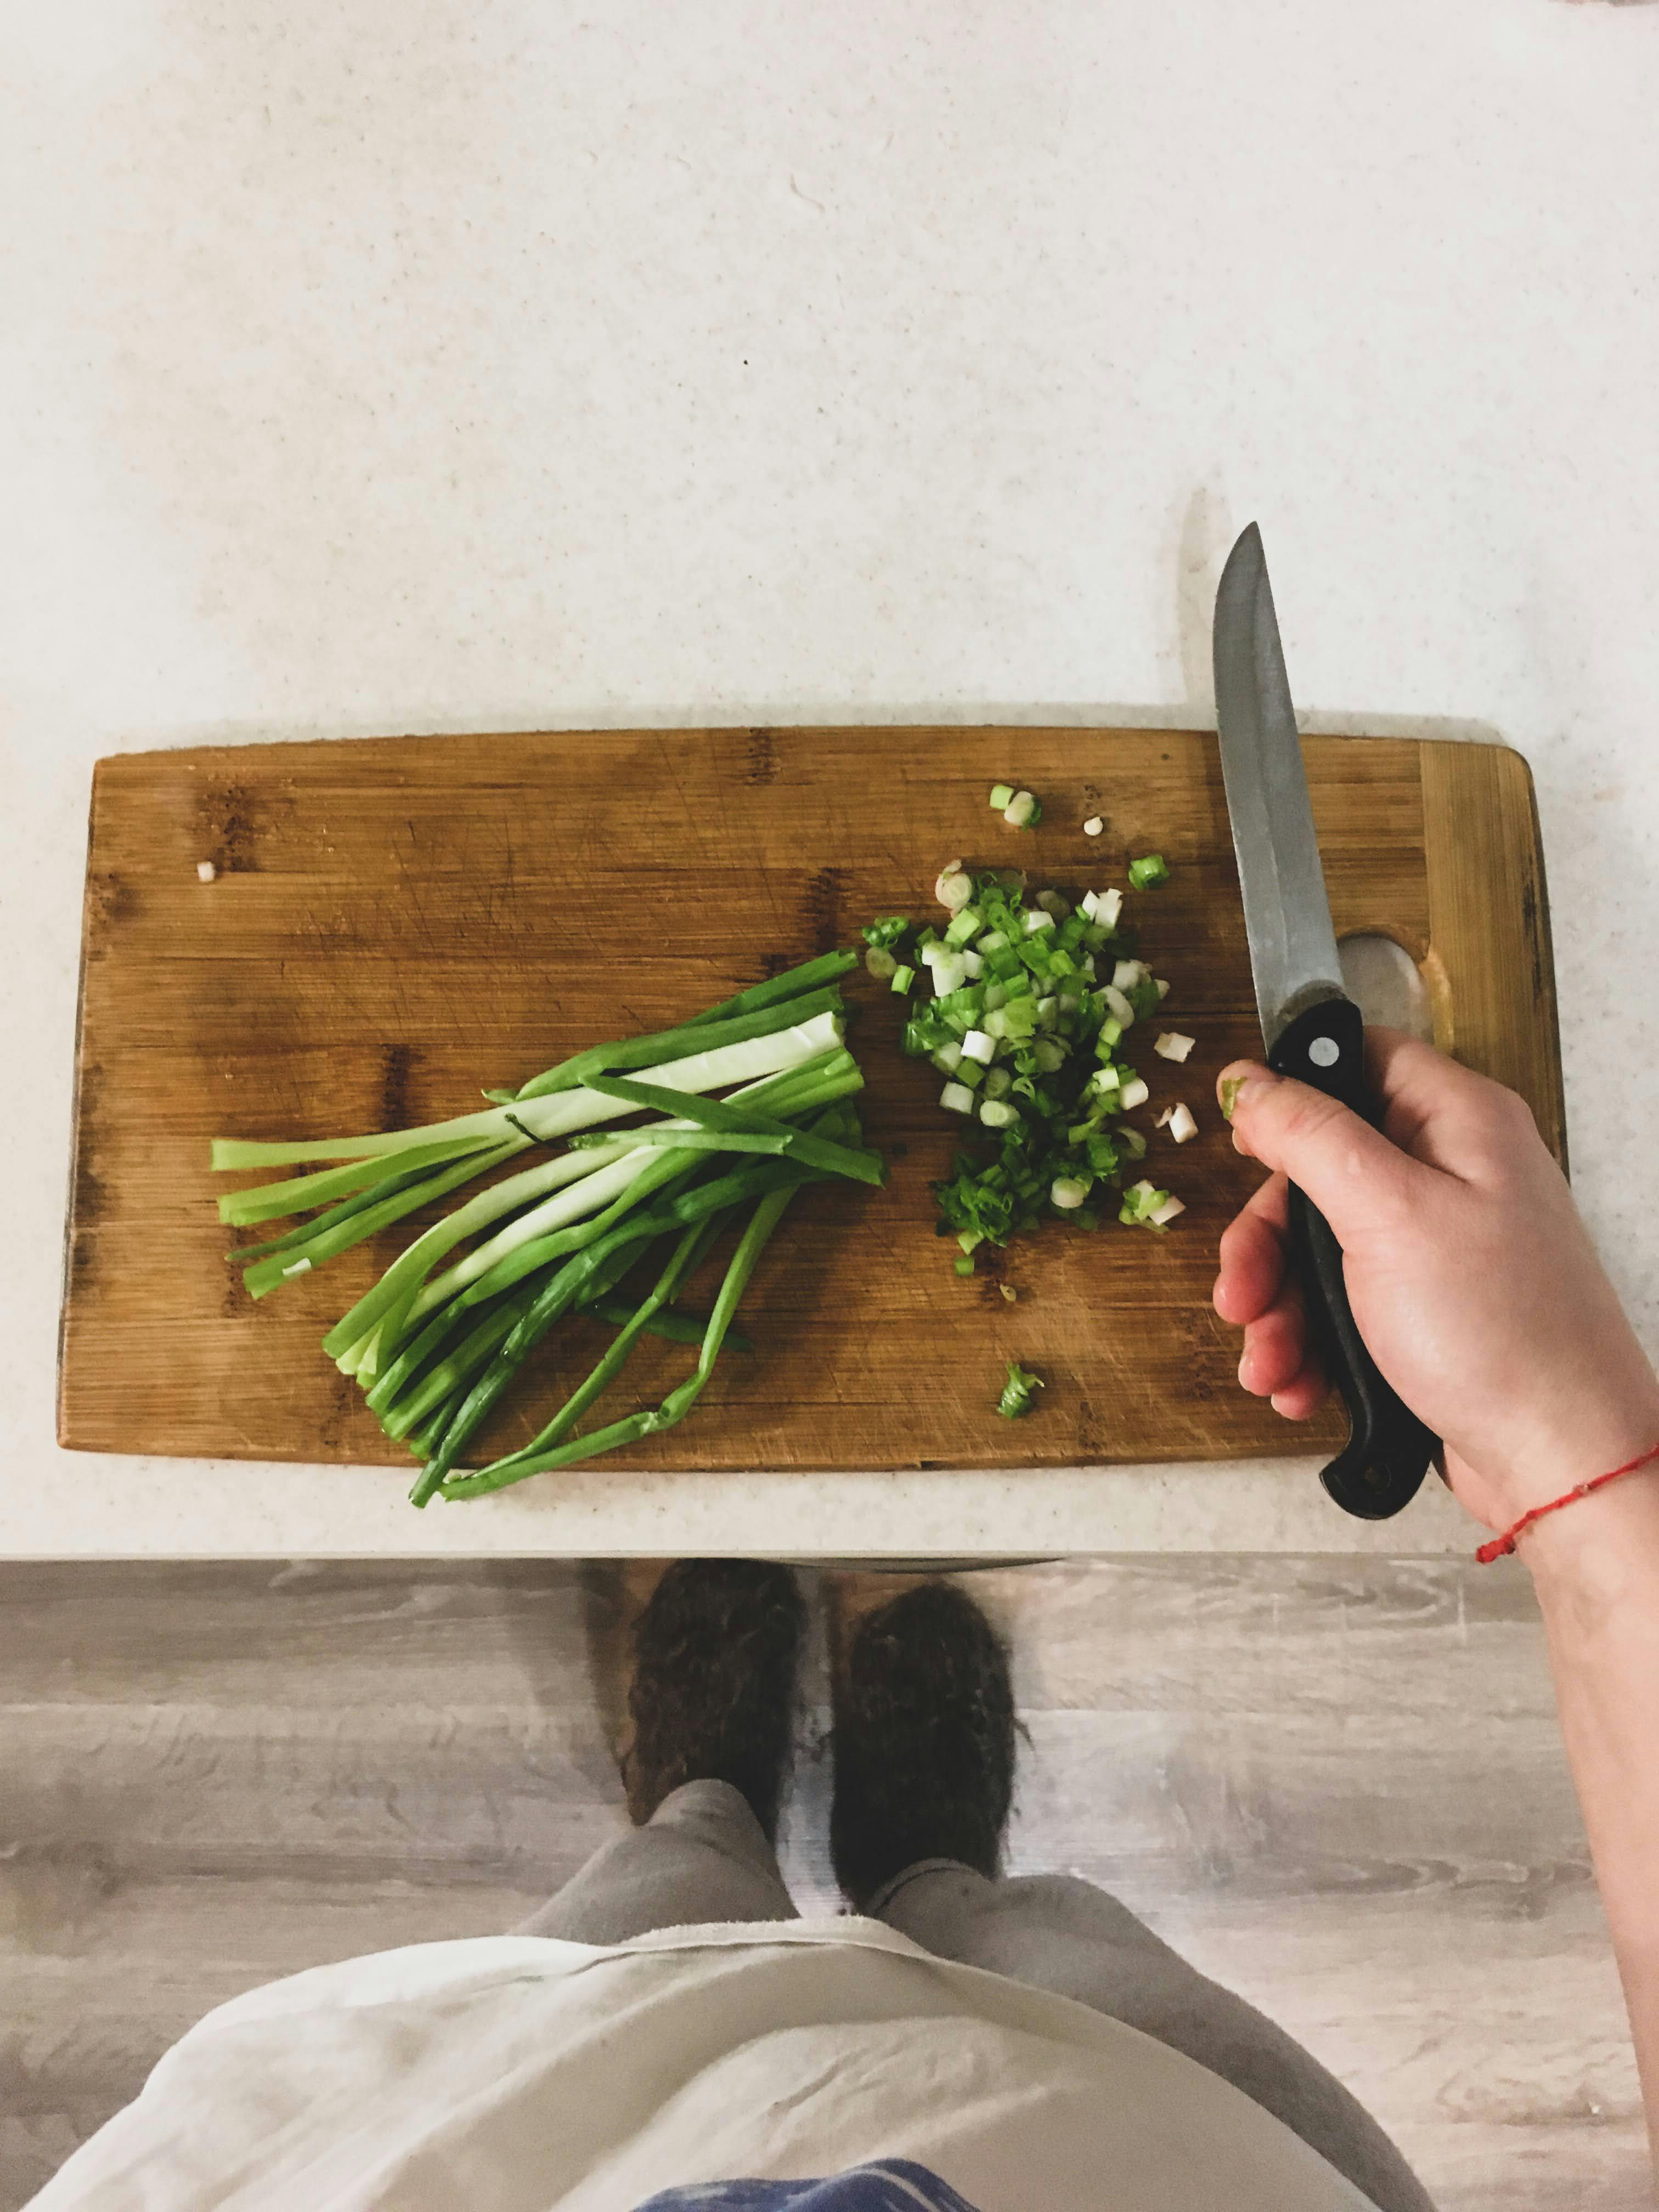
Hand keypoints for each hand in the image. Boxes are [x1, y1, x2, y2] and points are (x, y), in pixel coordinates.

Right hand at [1212, 1029, 1658, 1536]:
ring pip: (1321, 1247)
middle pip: (1320, 1168)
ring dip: (1279, 1308)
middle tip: (1242, 1292)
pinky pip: (1342, 1306)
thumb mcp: (1387, 1214)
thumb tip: (1251, 1080)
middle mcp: (1454, 1175)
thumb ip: (1311, 1135)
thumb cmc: (1504, 1336)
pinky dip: (1310, 1344)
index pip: (1360, 1060)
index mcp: (1459, 1123)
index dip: (1292, 1093)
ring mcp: (1440, 1246)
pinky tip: (1303, 1382)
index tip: (1245, 1142)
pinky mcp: (1425, 1309)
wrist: (1560, 1461)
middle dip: (1268, 1242)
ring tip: (1270, 1361)